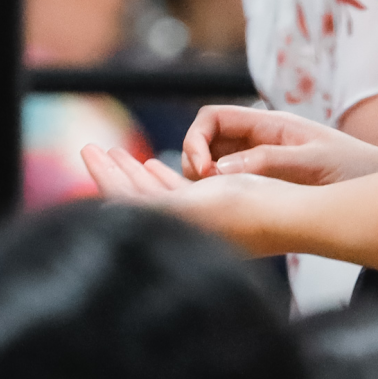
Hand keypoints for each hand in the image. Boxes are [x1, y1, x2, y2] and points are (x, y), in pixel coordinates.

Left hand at [81, 144, 293, 254]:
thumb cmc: (241, 211)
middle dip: (112, 171)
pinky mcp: (213, 211)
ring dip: (132, 170)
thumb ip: (144, 209)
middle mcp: (179, 230)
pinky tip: (149, 165)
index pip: (123, 202)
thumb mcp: (187, 207)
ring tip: (114, 151)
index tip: (87, 149)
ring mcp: (195, 220)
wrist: (290, 215)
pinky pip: (176, 193)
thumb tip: (104, 209)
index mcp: (170, 232)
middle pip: (133, 197)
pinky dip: (159, 178)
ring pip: (153, 193)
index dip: (102, 176)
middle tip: (91, 146)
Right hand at [182, 104, 377, 185]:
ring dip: (206, 181)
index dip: (196, 139)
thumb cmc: (358, 170)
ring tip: (214, 204)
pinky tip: (230, 213)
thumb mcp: (312, 163)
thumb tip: (219, 172)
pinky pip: (233, 186)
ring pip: (216, 165)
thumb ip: (268, 162)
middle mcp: (260, 140)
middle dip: (195, 162)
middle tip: (204, 191)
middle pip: (208, 141)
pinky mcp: (270, 187)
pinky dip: (223, 195)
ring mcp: (263, 163)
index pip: (213, 118)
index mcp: (269, 123)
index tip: (201, 171)